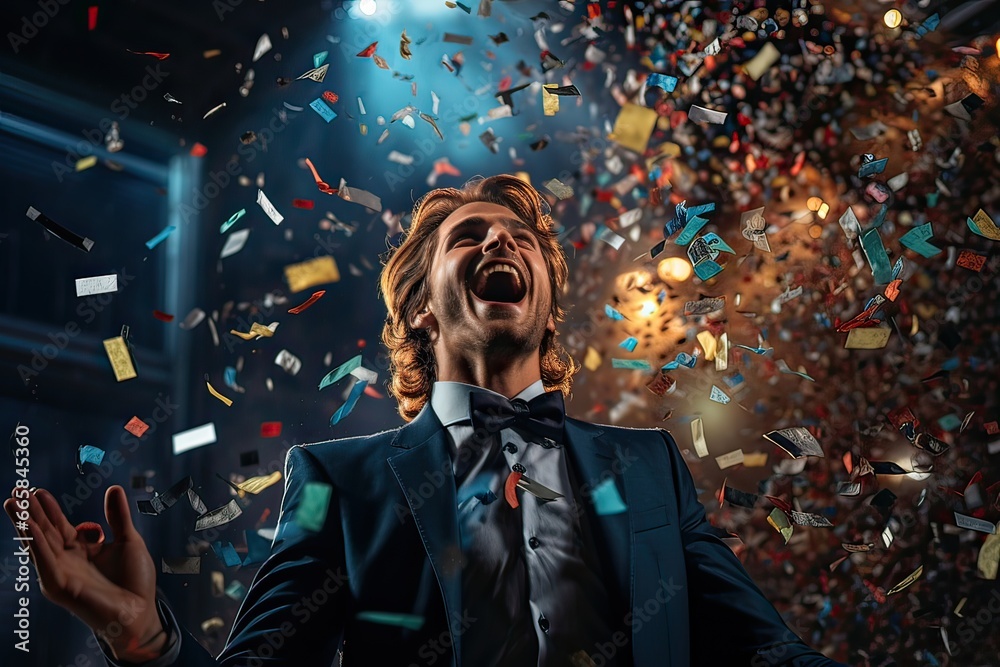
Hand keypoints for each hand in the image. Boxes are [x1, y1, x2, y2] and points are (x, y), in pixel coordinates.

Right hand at [4, 485, 167, 661]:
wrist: (140, 611)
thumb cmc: (135, 581)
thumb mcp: (129, 540)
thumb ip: (118, 516)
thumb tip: (113, 488)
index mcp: (82, 549)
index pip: (59, 524)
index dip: (48, 507)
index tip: (37, 490)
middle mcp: (67, 560)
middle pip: (44, 531)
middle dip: (30, 511)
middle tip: (17, 489)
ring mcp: (61, 573)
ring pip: (39, 543)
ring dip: (25, 523)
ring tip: (14, 503)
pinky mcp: (59, 586)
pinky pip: (45, 560)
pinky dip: (36, 543)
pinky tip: (28, 527)